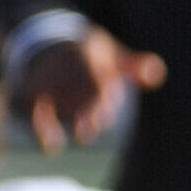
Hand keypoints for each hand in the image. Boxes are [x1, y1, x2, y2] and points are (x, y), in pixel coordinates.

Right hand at [16, 26, 164, 152]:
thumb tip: (157, 73)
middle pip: (77, 89)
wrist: (48, 44)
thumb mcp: (112, 55)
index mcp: (86, 54)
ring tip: (85, 134)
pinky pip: (35, 110)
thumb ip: (135, 66)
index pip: (93, 74)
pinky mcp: (33, 93)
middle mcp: (64, 66)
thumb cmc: (90, 56)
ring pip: (61, 100)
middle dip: (87, 108)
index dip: (98, 94)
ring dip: (74, 116)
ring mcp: (46, 80)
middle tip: (95, 125)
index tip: (105, 112)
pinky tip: (53, 146)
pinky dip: (42, 127)